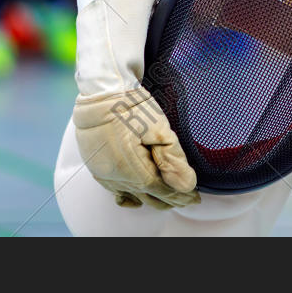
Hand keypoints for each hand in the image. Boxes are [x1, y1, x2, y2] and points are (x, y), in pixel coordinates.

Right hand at [72, 86, 199, 208]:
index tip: (195, 198)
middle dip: (170, 199)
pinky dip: (130, 197)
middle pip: (150, 197)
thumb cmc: (132, 107)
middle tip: (187, 200)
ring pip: (134, 197)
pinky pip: (115, 193)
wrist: (101, 93)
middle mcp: (118, 179)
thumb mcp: (159, 129)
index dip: (181, 196)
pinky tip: (138, 198)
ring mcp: (105, 175)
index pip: (164, 191)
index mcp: (135, 170)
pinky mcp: (96, 169)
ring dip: (152, 199)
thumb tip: (187, 185)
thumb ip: (173, 159)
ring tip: (168, 199)